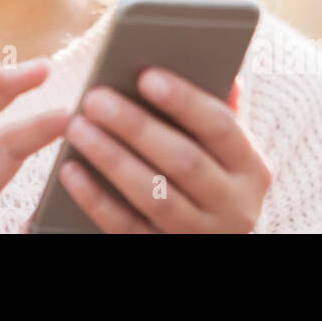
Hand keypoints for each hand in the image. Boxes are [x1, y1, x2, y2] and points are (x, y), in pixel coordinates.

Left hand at [58, 71, 270, 231]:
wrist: (206, 239)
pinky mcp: (164, 252)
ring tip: (77, 128)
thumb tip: (221, 68)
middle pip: (183, 161)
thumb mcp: (225, 150)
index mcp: (251, 168)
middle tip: (95, 98)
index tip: (145, 75)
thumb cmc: (209, 175)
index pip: (221, 125)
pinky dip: (96, 199)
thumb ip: (219, 111)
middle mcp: (235, 207)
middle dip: (136, 127)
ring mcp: (201, 235)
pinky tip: (70, 170)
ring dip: (112, 158)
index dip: (185, 100)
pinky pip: (126, 228)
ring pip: (154, 196)